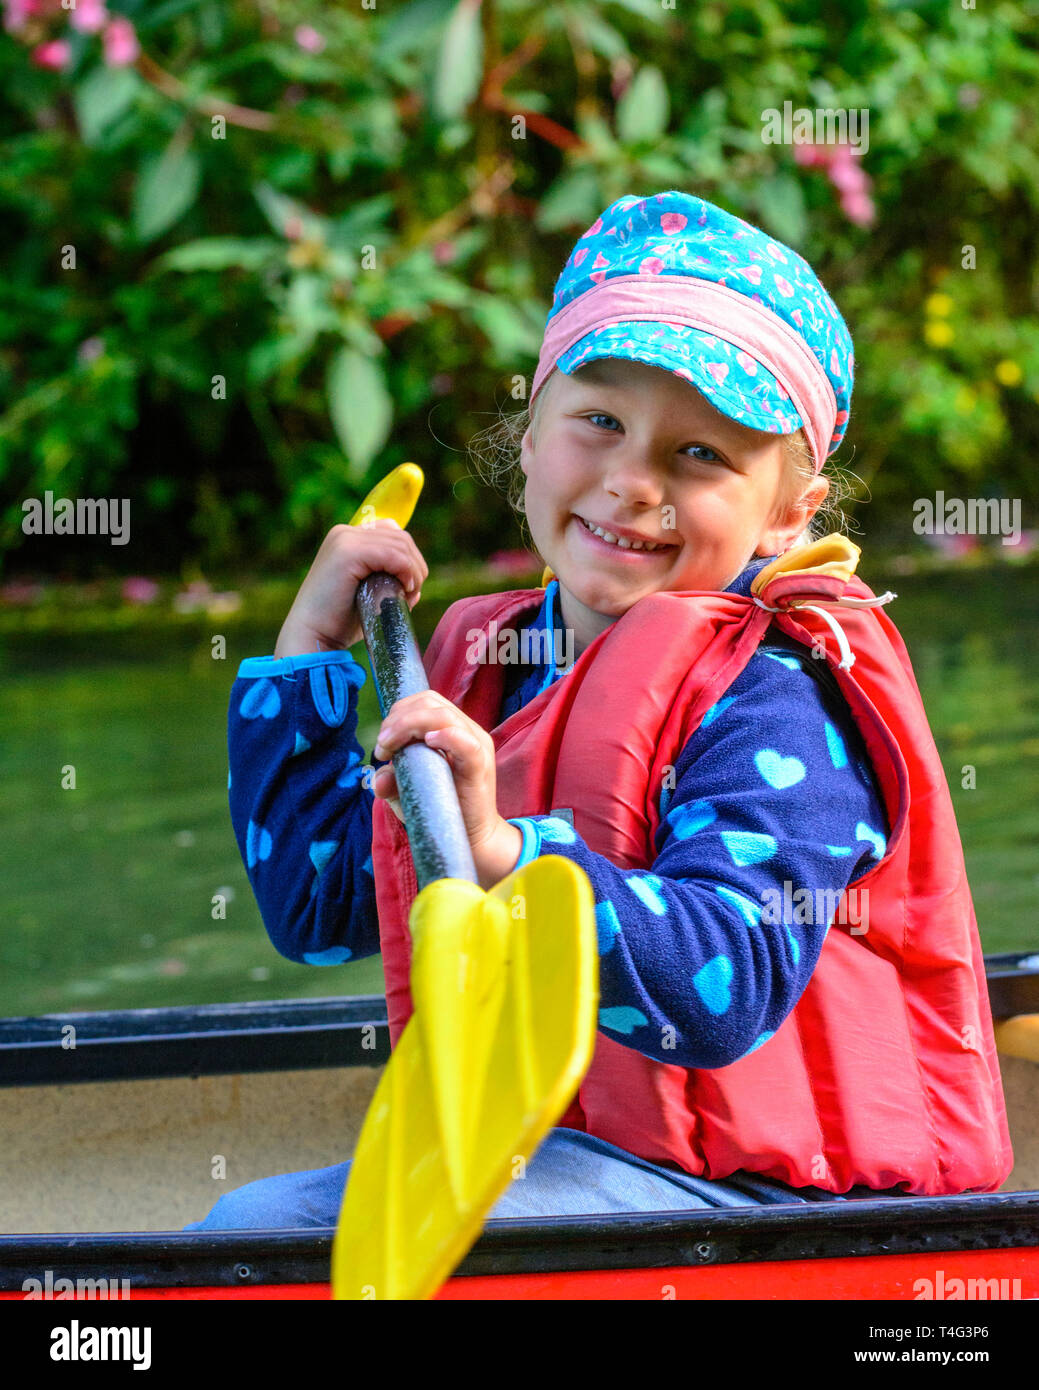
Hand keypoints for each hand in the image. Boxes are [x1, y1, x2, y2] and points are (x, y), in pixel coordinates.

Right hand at [275, 518, 427, 657]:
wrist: (312, 638)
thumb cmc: (339, 623)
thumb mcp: (368, 595)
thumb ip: (388, 583)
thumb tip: (416, 584)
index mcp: (346, 538)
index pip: (393, 533)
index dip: (409, 559)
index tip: (408, 588)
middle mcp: (344, 533)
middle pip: (400, 537)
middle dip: (415, 566)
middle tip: (411, 595)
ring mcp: (344, 540)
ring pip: (400, 545)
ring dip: (413, 572)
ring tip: (407, 597)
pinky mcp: (348, 552)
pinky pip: (393, 555)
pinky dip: (406, 572)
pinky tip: (404, 590)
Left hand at [371, 692, 522, 888]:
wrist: (470, 840)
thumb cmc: (441, 811)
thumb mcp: (408, 794)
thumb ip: (391, 782)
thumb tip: (378, 777)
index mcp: (452, 728)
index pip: (425, 702)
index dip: (398, 713)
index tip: (381, 744)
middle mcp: (467, 730)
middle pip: (431, 702)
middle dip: (398, 718)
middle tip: (382, 747)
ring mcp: (476, 745)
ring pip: (443, 715)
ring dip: (408, 725)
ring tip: (392, 748)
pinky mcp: (480, 766)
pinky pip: (465, 742)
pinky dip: (446, 736)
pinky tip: (429, 742)